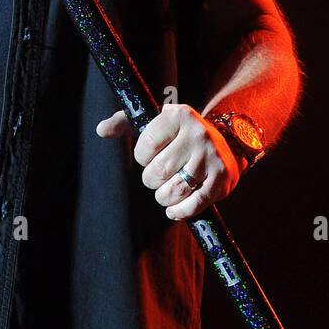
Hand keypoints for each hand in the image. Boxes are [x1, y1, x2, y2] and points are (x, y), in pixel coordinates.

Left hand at [96, 102, 241, 220]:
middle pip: (158, 172)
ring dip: (164, 198)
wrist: (227, 144)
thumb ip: (124, 124)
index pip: (145, 147)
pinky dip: (179, 212)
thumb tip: (101, 129)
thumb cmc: (179, 136)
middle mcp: (197, 134)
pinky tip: (175, 209)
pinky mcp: (221, 179)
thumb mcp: (153, 123)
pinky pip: (193, 205)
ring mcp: (211, 157)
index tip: (150, 156)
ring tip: (167, 191)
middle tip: (159, 177)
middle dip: (152, 181)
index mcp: (178, 116)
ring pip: (173, 191)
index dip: (142, 158)